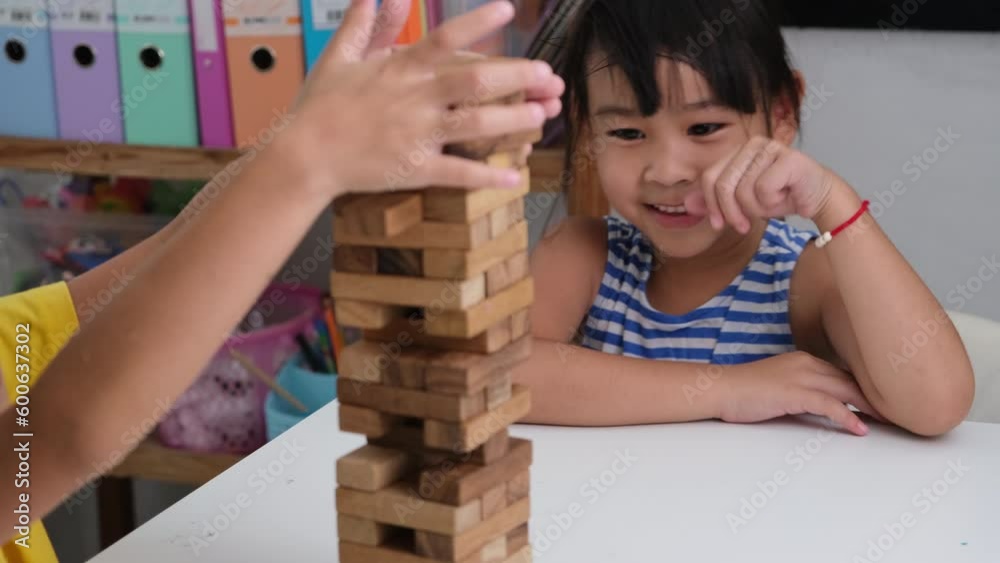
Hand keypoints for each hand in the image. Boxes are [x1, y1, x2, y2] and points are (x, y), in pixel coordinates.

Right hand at [283, 0, 564, 197]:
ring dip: (513, 119)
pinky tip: (516, 177)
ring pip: (476, 124)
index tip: (508, 9)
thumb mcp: (338, 56)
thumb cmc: (319, 106)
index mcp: (399, 68)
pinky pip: (459, 173)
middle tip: (546, 75)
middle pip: (476, 81)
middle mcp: (415, 97)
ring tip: (542, 114)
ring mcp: (417, 134)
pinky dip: (488, 176)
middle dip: (516, 75)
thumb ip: (364, 22)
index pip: (444, 37)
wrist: (303, 155)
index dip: (478, 21)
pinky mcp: (415, 168)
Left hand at [686, 136, 849, 233]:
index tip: (720, 225)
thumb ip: (714, 201)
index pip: (709, 178)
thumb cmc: (779, 198)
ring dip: (757, 209)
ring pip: (744, 190)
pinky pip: (764, 189)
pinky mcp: (788, 158)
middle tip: (744, 226)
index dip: (711, 205)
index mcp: (736, 152)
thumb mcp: (741, 203)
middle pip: (723, 185)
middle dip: (732, 212)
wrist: (817, 198)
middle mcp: (752, 144)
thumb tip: (687, 204)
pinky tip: (785, 195)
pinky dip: (772, 202)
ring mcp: (771, 148)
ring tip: (771, 204)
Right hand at [718, 351, 884, 435]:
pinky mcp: (795, 393)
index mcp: (802, 359)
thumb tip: (822, 405)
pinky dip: (848, 417)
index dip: (863, 387)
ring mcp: (801, 377)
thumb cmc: (743, 390)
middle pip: (849, 379)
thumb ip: (801, 389)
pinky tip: (860, 429)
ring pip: (845, 390)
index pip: (841, 372)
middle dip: (874, 396)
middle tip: (895, 411)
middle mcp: (805, 363)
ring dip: (869, 407)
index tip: (880, 400)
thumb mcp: (778, 384)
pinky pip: (830, 405)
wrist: (721, 388)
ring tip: (888, 421)